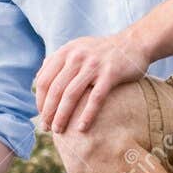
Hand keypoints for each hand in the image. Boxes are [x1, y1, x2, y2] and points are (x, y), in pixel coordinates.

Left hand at [33, 31, 149, 133]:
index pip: (45, 80)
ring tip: (59, 130)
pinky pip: (95, 98)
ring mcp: (94, 65)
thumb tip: (38, 78)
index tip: (42, 115)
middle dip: (48, 111)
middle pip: (56, 89)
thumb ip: (58, 61)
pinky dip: (87, 115)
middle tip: (47, 127)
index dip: (40, 100)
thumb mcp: (78, 48)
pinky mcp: (111, 74)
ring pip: (71, 95)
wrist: (134, 43)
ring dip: (62, 116)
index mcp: (66, 51)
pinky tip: (81, 128)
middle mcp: (77, 56)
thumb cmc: (103, 51)